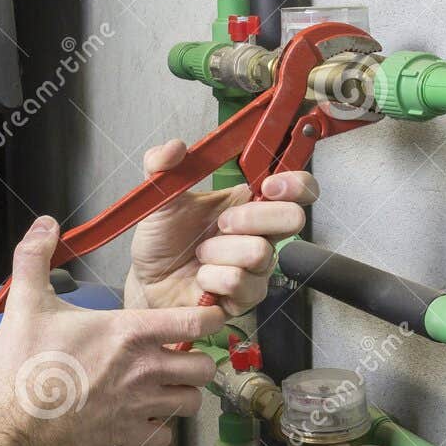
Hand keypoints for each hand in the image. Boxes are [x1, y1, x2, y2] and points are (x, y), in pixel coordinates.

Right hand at [0, 216, 222, 445]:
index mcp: (129, 333)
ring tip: (166, 387)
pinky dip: (159, 427)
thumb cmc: (26, 366)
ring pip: (191, 402)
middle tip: (180, 357)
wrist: (18, 429)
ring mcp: (141, 406)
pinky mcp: (131, 437)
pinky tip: (142, 417)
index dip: (210, 318)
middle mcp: (145, 369)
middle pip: (205, 367)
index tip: (207, 318)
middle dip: (198, 362)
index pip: (196, 322)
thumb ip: (35, 258)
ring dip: (183, 394)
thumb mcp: (26, 304)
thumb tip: (45, 223)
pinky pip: (166, 435)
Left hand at [125, 138, 317, 314]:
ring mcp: (256, 269)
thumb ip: (161, 165)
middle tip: (221, 224)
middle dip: (252, 217)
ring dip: (219, 252)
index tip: (267, 186)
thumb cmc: (162, 241)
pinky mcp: (246, 298)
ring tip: (200, 255)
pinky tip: (201, 278)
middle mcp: (260, 236)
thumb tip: (175, 146)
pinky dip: (212, 277)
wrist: (146, 280)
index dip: (296, 184)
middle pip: (293, 219)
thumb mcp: (159, 198)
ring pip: (260, 254)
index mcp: (249, 204)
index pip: (299, 188)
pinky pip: (240, 284)